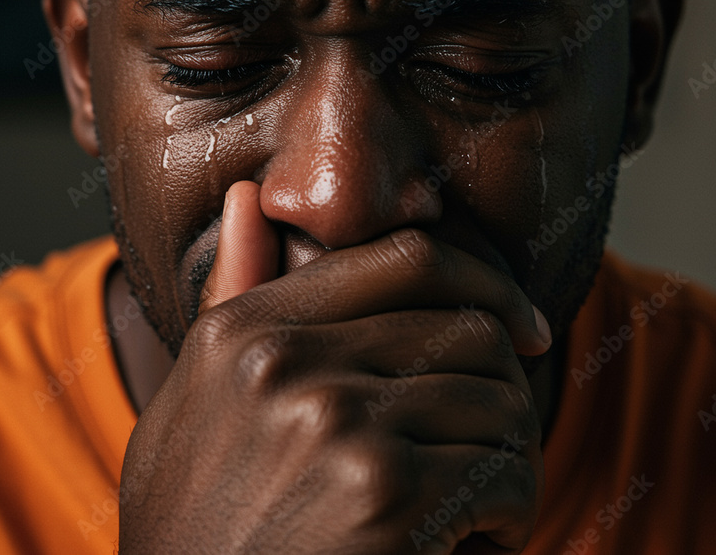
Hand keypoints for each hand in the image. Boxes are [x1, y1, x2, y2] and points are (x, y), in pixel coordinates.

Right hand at [119, 180, 550, 553]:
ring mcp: (330, 420)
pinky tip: (467, 552)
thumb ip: (231, 298)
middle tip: (487, 459)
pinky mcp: (382, 492)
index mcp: (242, 332)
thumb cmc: (201, 537)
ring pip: (497, 401)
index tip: (526, 333)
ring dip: (505, 465)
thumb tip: (248, 196)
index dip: (486, 285)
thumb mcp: (189, 412)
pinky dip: (508, 518)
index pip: (406, 256)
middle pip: (468, 330)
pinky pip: (503, 472)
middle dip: (501, 397)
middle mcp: (282, 362)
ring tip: (469, 516)